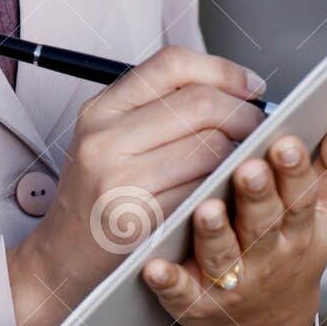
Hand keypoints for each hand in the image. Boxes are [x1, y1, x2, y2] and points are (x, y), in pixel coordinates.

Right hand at [4, 45, 266, 325]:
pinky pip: (206, 193)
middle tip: (264, 129)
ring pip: (212, 148)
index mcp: (101, 109)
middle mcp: (105, 139)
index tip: (252, 87)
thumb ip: (160, 107)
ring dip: (243, 155)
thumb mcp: (110, 138)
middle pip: (201, 104)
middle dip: (246, 114)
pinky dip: (228, 191)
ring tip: (248, 163)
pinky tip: (230, 195)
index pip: (173, 63)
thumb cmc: (99, 196)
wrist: (62, 262)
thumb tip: (236, 88)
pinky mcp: (141, 222)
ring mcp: (120, 182)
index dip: (223, 70)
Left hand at [141, 104, 326, 325]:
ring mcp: (232, 282)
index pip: (300, 195)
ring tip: (206, 208)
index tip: (286, 141)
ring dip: (215, 234)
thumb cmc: (290, 250)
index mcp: (298, 228)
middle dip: (257, 195)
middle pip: (263, 223)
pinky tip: (153, 267)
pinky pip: (181, 293)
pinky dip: (169, 281)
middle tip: (248, 167)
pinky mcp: (196, 303)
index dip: (294, 170)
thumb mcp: (324, 214)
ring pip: (223, 255)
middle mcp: (267, 255)